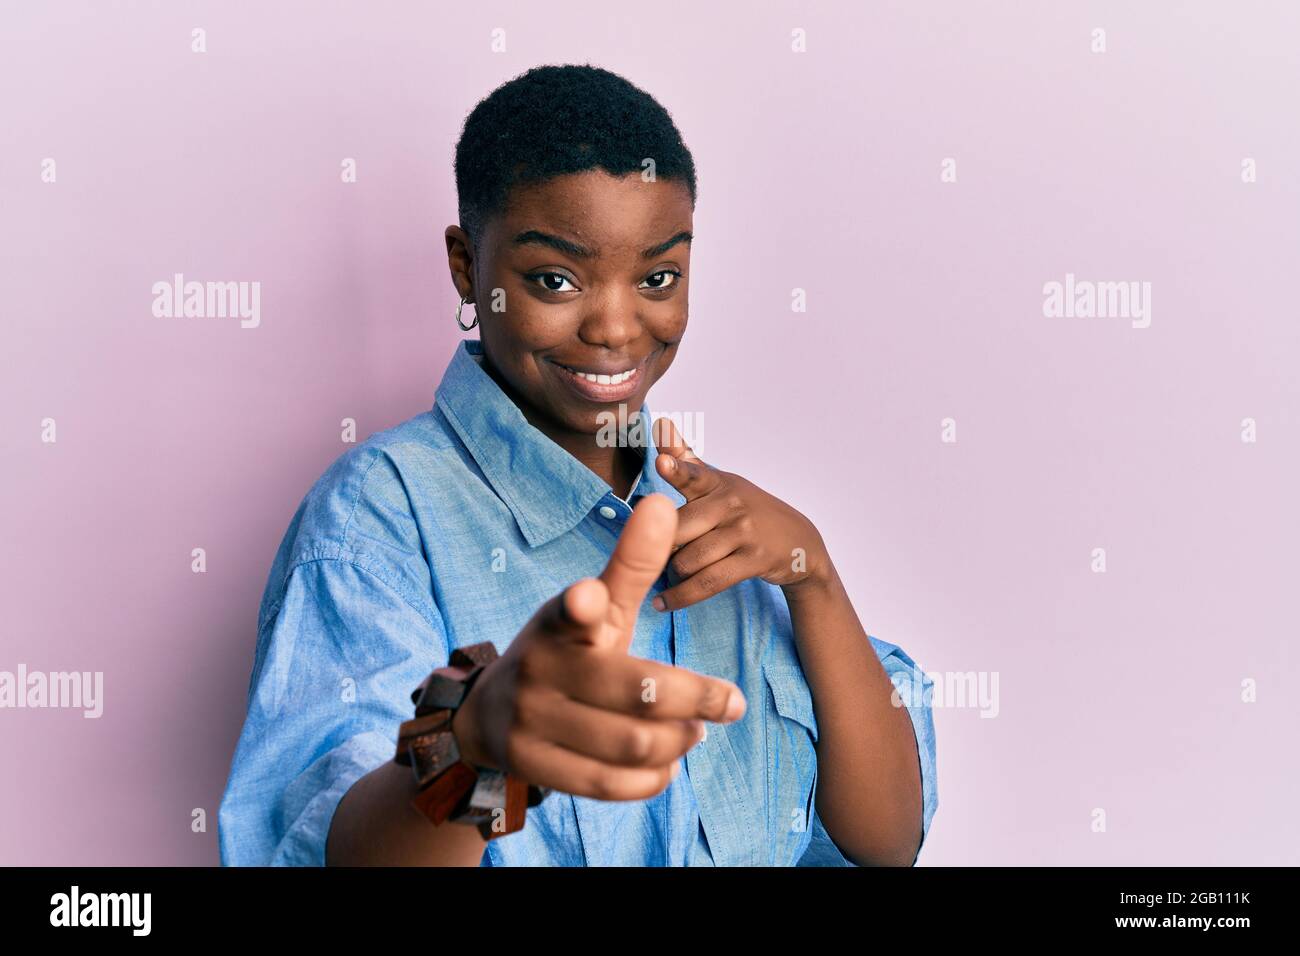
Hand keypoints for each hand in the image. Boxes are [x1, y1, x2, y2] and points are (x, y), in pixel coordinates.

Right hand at [450, 493, 747, 800]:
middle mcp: (541, 669)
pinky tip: (667, 762)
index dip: (581, 605)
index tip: (589, 596)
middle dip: (697, 699)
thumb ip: (633, 562)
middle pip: (636, 693)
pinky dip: (652, 777)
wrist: (487, 716)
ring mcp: (532, 721)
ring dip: (680, 740)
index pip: (569, 610)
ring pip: (632, 744)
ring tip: (695, 731)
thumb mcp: (595, 606)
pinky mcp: (534, 766)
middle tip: (729, 702)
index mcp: (560, 622)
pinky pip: (610, 784)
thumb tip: (663, 500)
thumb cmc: (564, 651)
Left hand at [650, 418, 830, 611]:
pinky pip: (707, 583)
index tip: (661, 463)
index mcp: (717, 482)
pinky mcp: (752, 560)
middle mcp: (730, 503)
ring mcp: (743, 532)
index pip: (692, 473)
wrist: (798, 541)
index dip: (676, 467)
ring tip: (665, 577)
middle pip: (676, 530)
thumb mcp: (721, 483)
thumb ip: (686, 460)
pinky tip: (663, 604)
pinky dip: (681, 597)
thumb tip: (660, 423)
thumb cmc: (745, 510)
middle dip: (659, 548)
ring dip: (672, 574)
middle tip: (653, 556)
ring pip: (688, 560)